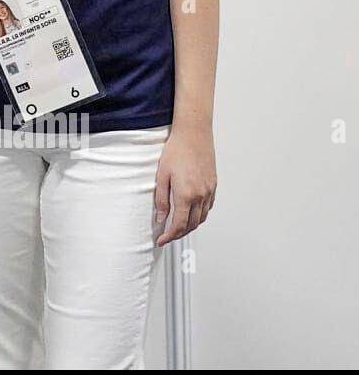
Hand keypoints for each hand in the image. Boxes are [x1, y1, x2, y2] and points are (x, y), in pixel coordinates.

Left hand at [153, 124, 216, 246]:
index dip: (169, 236)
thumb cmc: (176, 151)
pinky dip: (199, 215)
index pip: (178, 224)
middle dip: (179, 234)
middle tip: (167, 236)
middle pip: (191, 225)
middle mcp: (201, 195)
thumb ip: (161, 199)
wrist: (193, 134)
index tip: (161, 240)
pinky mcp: (213, 185)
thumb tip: (160, 218)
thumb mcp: (161, 175)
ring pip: (201, 218)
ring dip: (190, 226)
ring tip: (178, 227)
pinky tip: (191, 213)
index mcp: (186, 194)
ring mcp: (209, 191)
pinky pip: (208, 207)